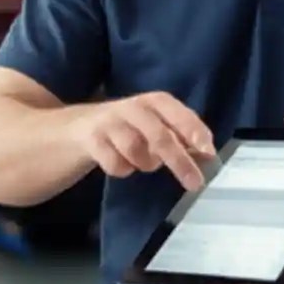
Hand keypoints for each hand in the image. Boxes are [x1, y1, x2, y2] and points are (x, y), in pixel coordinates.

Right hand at [71, 91, 214, 190]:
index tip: (209, 152)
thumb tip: (206, 154)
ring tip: (143, 162)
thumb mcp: (152, 125)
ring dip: (144, 163)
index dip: (193, 130)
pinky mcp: (91, 139)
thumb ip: (178, 136)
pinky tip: (119, 163)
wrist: (74, 128)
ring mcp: (110, 122)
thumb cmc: (124, 128)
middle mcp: (132, 107)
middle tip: (195, 183)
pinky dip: (122, 169)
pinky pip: (114, 163)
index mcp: (152, 101)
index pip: (177, 112)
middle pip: (159, 134)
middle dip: (179, 160)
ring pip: (135, 149)